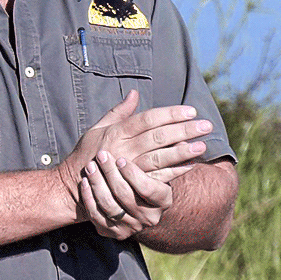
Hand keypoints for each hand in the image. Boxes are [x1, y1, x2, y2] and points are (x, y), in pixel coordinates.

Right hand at [57, 90, 211, 213]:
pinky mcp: (131, 186)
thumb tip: (135, 93)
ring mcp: (127, 168)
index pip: (147, 119)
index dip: (170, 114)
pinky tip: (191, 165)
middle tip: (206, 125)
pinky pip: (156, 178)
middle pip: (157, 137)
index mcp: (116, 132)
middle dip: (183, 130)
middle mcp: (122, 149)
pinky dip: (175, 172)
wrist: (74, 185)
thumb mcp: (97, 128)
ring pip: (159, 158)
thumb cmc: (87, 153)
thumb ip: (119, 112)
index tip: (190, 110)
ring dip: (183, 152)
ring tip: (203, 145)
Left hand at [79, 150, 192, 239]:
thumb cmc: (135, 171)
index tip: (121, 159)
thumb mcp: (149, 158)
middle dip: (111, 174)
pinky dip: (89, 198)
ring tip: (90, 167)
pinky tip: (85, 182)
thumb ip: (157, 140)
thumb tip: (168, 119)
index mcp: (163, 198)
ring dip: (99, 184)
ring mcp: (130, 226)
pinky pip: (97, 216)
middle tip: (101, 155)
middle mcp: (149, 217)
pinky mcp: (112, 232)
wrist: (119, 196)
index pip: (151, 190)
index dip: (134, 175)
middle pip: (127, 196)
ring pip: (110, 206)